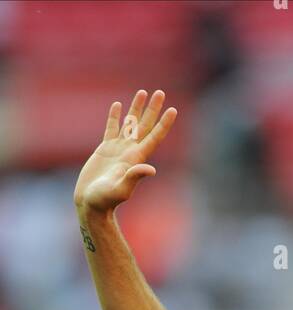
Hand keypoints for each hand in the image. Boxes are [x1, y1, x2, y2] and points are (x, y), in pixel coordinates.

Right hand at [74, 90, 176, 212]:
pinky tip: (118, 105)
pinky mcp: (104, 150)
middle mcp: (130, 152)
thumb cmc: (105, 200)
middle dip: (153, 109)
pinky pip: (111, 128)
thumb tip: (150, 169)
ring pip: (129, 123)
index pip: (153, 137)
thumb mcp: (121, 189)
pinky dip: (115, 116)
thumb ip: (134, 177)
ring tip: (142, 92)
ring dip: (136, 108)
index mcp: (136, 158)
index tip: (173, 109)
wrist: (91, 203)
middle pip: (144, 125)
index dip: (163, 123)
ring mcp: (118, 149)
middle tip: (160, 92)